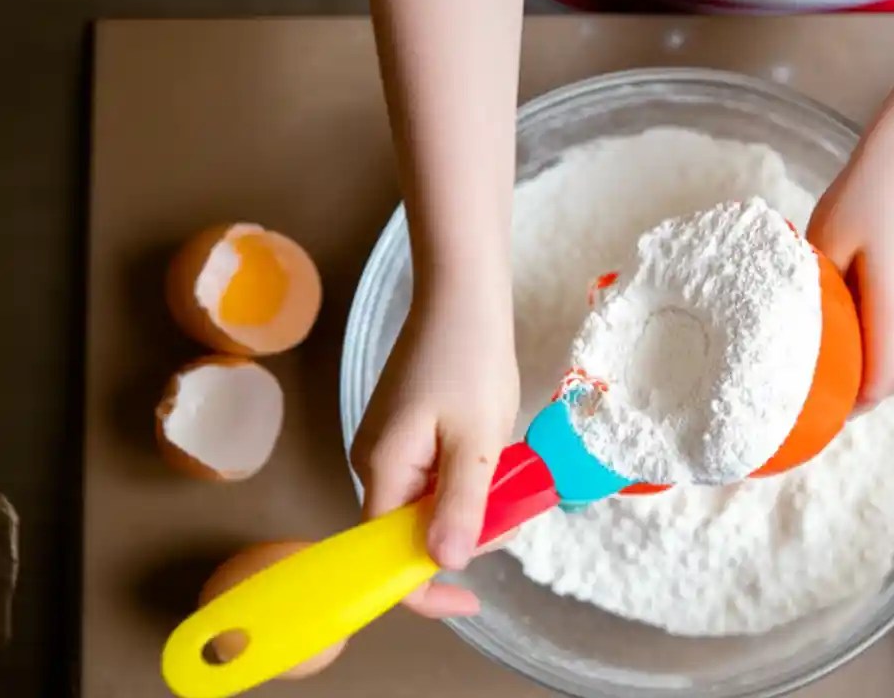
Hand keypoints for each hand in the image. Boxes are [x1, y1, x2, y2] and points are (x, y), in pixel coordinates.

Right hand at [350, 288, 518, 617]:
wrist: (461, 294)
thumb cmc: (470, 359)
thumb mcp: (478, 440)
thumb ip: (462, 505)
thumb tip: (446, 564)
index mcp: (383, 469)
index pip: (384, 555)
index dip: (425, 589)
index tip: (473, 599)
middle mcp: (374, 463)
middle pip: (412, 530)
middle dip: (469, 532)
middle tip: (519, 505)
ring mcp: (389, 445)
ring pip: (429, 502)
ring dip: (476, 502)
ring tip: (517, 470)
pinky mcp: (406, 430)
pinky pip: (434, 475)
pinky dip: (469, 477)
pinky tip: (498, 453)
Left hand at [807, 121, 893, 409]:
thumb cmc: (864, 195)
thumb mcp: (824, 244)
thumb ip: (817, 294)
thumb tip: (801, 330)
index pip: (877, 382)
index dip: (849, 404)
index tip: (817, 407)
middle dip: (866, 396)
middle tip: (826, 393)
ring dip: (887, 378)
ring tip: (849, 373)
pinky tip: (878, 345)